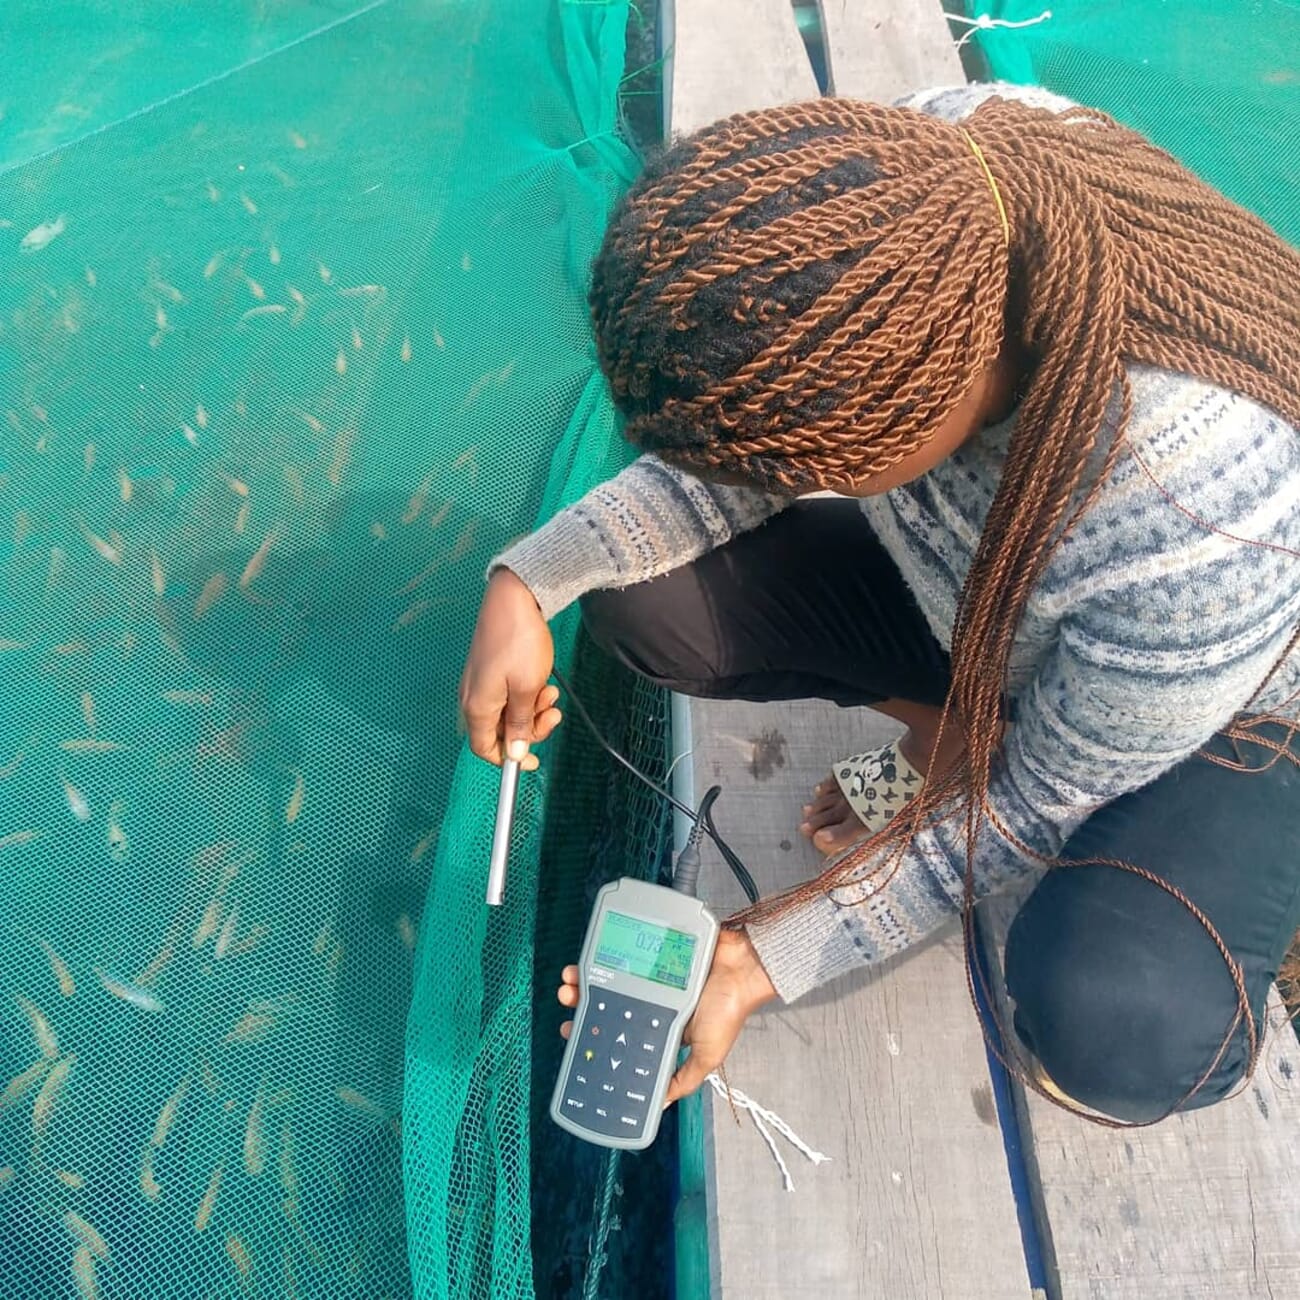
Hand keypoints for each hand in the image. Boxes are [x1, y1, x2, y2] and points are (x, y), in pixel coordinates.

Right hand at [460, 568, 560, 770]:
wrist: (513, 599)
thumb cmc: (520, 643)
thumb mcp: (527, 689)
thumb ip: (520, 724)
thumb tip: (514, 754)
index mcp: (477, 707)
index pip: (485, 749)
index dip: (508, 760)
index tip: (534, 761)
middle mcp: (472, 697)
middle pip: (499, 731)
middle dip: (529, 729)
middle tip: (552, 714)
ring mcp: (480, 682)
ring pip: (507, 712)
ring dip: (532, 709)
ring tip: (551, 693)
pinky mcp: (489, 669)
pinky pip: (507, 693)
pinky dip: (527, 694)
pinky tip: (543, 681)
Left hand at [557, 928, 777, 1109]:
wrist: (742, 968)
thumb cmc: (728, 1012)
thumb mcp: (706, 1056)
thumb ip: (683, 1079)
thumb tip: (659, 1104)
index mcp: (661, 1030)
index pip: (620, 1036)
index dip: (595, 1037)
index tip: (572, 1037)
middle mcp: (652, 1003)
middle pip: (608, 1006)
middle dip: (583, 1006)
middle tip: (566, 1004)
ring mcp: (651, 977)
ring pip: (610, 980)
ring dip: (586, 981)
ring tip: (569, 983)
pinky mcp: (653, 953)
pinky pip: (623, 955)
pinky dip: (604, 957)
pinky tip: (587, 960)